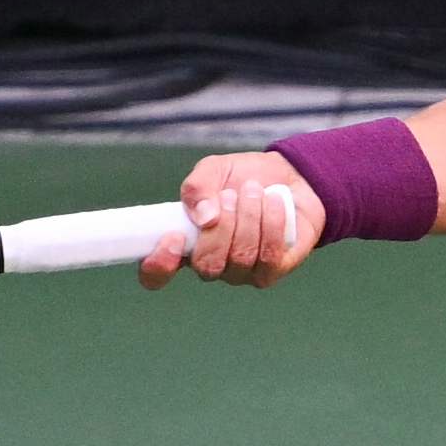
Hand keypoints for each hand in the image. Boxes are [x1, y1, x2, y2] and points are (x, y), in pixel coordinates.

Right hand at [143, 149, 323, 289]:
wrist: (289, 178)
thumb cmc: (243, 178)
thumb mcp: (214, 170)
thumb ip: (198, 187)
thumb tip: (203, 217)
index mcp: (184, 243)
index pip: (156, 274)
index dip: (159, 265)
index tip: (174, 237)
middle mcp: (209, 264)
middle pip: (206, 266)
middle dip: (222, 227)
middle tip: (230, 195)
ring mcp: (240, 273)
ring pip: (240, 258)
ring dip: (249, 218)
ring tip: (255, 191)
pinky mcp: (270, 271)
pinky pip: (268, 257)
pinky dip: (271, 224)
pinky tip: (273, 203)